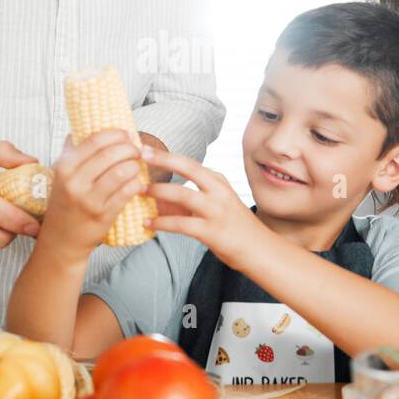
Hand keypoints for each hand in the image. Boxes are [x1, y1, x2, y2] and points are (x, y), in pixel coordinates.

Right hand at [35, 130, 146, 259]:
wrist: (61, 241)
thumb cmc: (64, 205)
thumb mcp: (60, 177)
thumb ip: (69, 154)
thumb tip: (77, 130)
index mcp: (64, 168)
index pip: (95, 141)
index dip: (116, 134)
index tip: (126, 134)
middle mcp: (75, 182)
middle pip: (111, 154)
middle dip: (129, 148)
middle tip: (136, 150)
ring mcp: (89, 199)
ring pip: (122, 171)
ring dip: (135, 165)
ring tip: (137, 166)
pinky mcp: (103, 214)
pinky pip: (127, 191)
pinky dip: (137, 183)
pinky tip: (138, 182)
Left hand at [142, 148, 270, 268]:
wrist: (260, 251)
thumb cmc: (234, 227)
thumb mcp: (216, 204)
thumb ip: (189, 198)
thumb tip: (156, 195)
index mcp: (218, 181)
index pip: (189, 163)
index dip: (166, 155)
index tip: (145, 147)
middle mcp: (218, 191)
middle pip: (188, 167)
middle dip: (163, 159)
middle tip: (140, 154)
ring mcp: (216, 211)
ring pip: (183, 194)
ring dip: (158, 191)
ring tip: (139, 191)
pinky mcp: (212, 232)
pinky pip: (181, 224)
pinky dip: (162, 222)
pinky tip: (148, 223)